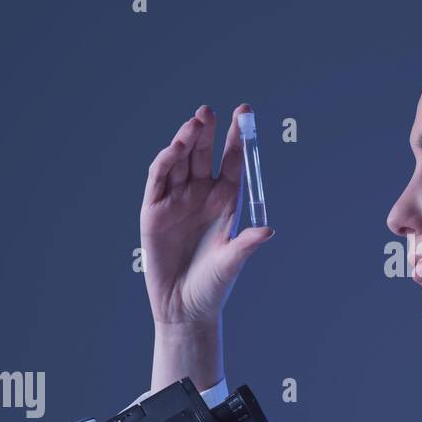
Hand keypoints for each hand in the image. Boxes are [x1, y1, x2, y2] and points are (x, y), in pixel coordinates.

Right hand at [140, 104, 274, 324]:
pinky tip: (173, 150)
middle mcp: (200, 196)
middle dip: (206, 132)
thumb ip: (245, 245)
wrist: (183, 309)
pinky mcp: (154, 212)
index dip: (237, 136)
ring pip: (180, 162)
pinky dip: (165, 163)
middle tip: (209, 112)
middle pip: (203, 154)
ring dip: (185, 142)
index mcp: (225, 201)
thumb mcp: (231, 264)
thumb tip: (267, 230)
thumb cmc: (212, 287)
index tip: (245, 112)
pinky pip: (158, 181)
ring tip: (193, 126)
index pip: (232, 160)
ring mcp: (176, 201)